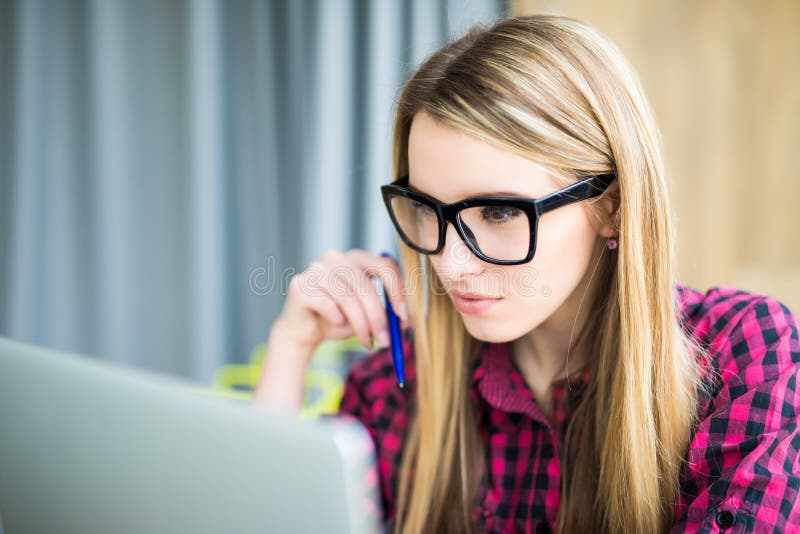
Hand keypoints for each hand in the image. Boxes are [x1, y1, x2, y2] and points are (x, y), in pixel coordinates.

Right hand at [273, 249, 408, 358]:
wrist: (306, 331)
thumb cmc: (341, 319)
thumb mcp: (369, 316)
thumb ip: (388, 313)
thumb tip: (408, 320)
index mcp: (357, 259)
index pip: (385, 265)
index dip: (397, 291)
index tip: (403, 316)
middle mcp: (336, 258)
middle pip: (365, 285)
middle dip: (378, 316)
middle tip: (385, 340)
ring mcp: (316, 269)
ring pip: (347, 297)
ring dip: (361, 324)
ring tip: (366, 341)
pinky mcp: (300, 285)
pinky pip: (326, 303)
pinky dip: (336, 318)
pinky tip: (337, 324)